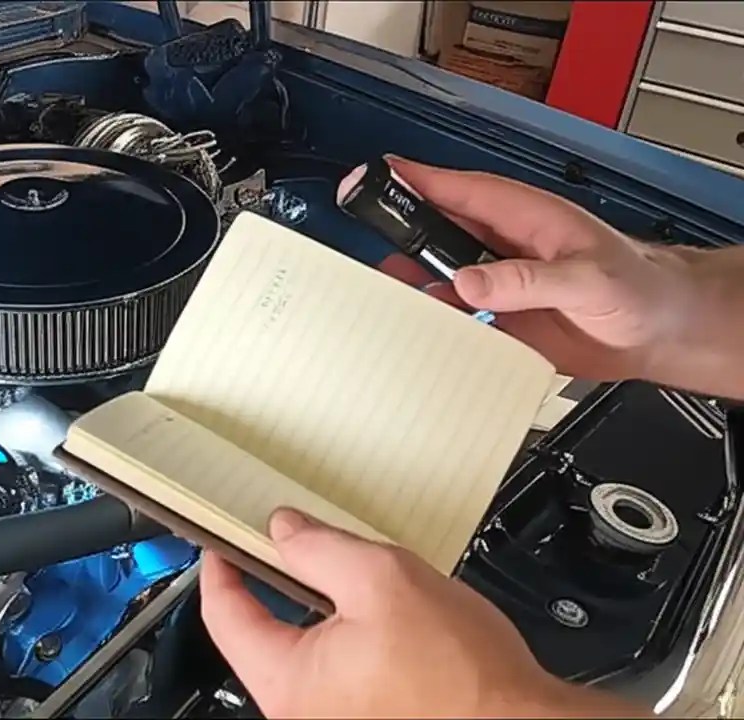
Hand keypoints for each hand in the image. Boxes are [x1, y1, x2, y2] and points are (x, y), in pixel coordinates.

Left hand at [200, 509, 648, 718]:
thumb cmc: (463, 676)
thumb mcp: (383, 580)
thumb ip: (320, 548)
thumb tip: (283, 528)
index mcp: (287, 680)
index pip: (223, 614)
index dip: (219, 565)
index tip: (222, 537)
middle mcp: (298, 710)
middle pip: (260, 632)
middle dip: (276, 580)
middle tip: (294, 540)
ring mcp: (330, 717)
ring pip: (300, 648)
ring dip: (314, 606)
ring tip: (347, 572)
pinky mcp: (364, 717)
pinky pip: (333, 668)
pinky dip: (342, 633)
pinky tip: (375, 611)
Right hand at [354, 157, 701, 384]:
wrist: (661, 333)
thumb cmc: (641, 289)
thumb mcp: (587, 278)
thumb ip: (528, 280)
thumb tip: (472, 281)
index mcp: (525, 218)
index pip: (460, 189)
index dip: (416, 179)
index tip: (377, 174)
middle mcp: (504, 248)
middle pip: (439, 231)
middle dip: (398, 232)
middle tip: (362, 233)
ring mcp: (499, 284)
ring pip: (440, 278)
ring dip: (411, 285)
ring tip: (378, 291)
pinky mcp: (500, 320)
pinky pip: (455, 319)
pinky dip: (433, 326)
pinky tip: (416, 333)